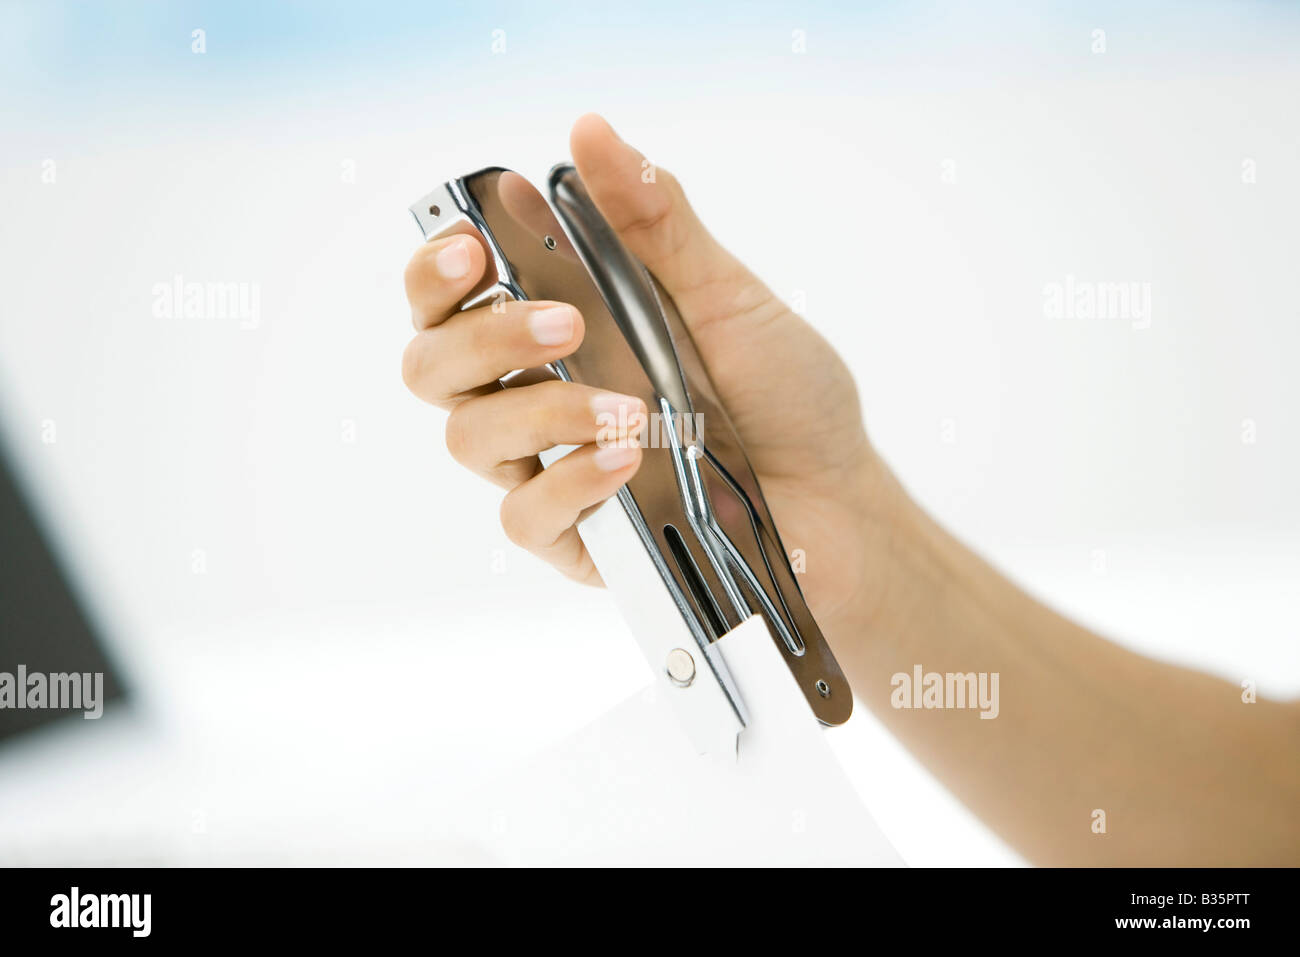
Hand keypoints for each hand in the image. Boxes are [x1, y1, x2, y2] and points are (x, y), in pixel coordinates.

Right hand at [401, 114, 897, 639]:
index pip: (451, 299)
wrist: (838, 495)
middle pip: (433, 367)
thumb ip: (654, 220)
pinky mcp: (576, 540)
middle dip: (480, 336)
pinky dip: (568, 482)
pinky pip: (523, 515)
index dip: (435, 273)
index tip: (471, 248)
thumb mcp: (726, 293)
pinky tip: (626, 461)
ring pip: (468, 439)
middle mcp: (540, 395)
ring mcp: (552, 469)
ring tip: (627, 406)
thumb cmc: (784, 393)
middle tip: (566, 321)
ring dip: (539, 411)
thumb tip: (591, 130)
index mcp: (561, 327)